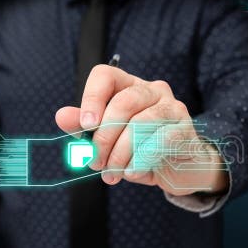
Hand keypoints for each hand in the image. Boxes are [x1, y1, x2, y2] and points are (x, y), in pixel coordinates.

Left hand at [55, 65, 227, 195]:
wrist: (182, 168)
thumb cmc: (142, 150)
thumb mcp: (110, 139)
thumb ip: (85, 127)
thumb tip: (62, 116)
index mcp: (130, 86)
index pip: (106, 75)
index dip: (92, 97)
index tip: (86, 126)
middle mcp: (154, 90)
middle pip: (123, 102)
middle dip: (104, 136)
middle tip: (95, 161)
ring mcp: (173, 108)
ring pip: (140, 123)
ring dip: (121, 153)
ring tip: (112, 173)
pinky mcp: (185, 129)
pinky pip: (159, 142)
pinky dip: (140, 160)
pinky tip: (132, 172)